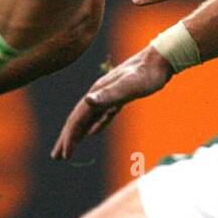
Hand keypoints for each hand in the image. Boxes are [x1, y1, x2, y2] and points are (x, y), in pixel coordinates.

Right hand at [51, 44, 173, 159]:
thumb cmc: (147, 75)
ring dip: (78, 133)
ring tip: (69, 148)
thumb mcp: (129, 87)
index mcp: (97, 93)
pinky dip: (95, 125)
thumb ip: (108, 94)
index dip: (69, 137)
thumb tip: (87, 100)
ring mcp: (109, 95)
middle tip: (56, 157)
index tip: (63, 156)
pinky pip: (102, 115)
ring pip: (88, 118)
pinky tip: (92, 133)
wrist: (161, 59)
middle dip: (66, 138)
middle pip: (78, 119)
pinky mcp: (120, 97)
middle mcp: (99, 94)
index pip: (77, 119)